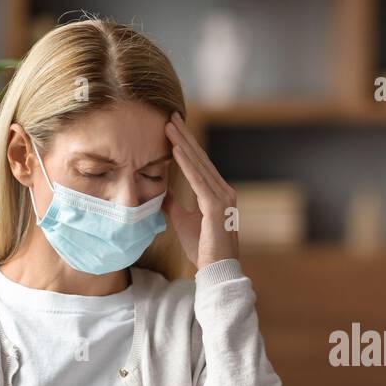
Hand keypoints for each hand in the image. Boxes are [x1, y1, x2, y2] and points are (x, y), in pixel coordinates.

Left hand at [163, 112, 238, 270]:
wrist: (215, 269)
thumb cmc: (202, 248)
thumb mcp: (183, 221)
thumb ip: (174, 204)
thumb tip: (162, 191)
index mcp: (217, 194)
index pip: (199, 164)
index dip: (185, 145)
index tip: (172, 128)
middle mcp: (224, 191)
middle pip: (200, 159)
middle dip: (184, 137)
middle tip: (170, 116)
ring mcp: (223, 198)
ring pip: (199, 165)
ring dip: (183, 144)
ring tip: (169, 127)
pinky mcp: (216, 206)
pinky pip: (199, 180)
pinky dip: (187, 164)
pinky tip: (176, 150)